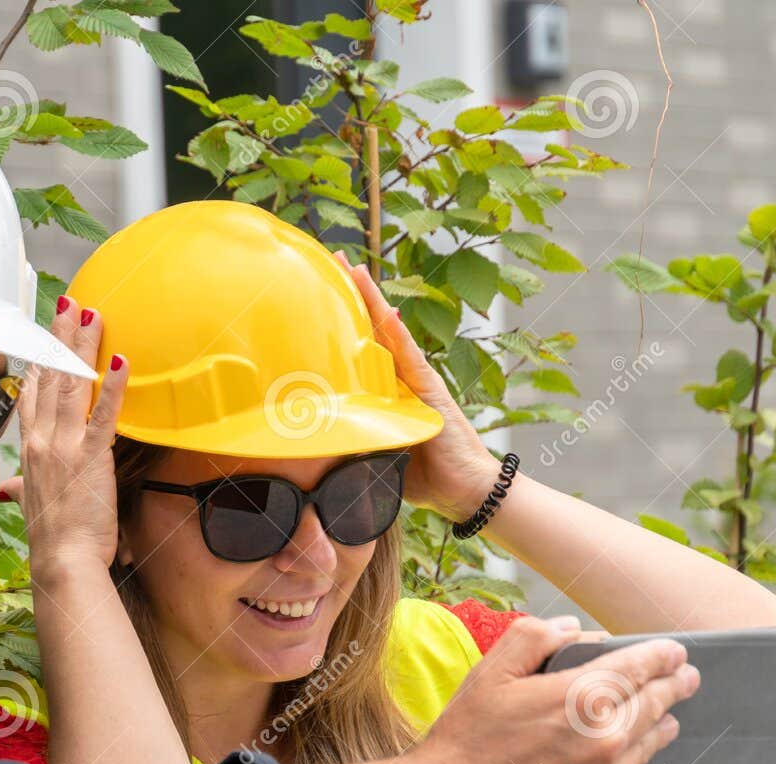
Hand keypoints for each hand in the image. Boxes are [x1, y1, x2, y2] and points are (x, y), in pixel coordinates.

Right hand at [5, 298, 128, 577]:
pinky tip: (121, 360)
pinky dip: (113, 386)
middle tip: (70, 305)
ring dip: (84, 347)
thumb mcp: (29, 505)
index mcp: (30, 449)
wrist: (62, 561)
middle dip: (60, 338)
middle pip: (51, 378)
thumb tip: (6, 489)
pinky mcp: (92, 458)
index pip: (31, 394)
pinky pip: (104, 414)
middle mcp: (43, 441)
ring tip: (92, 316)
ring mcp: (66, 447)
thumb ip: (19, 488)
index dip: (38, 360)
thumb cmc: (50, 538)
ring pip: (74, 386)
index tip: (43, 334)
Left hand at [334, 251, 499, 521]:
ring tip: (353, 268)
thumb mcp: (375, 455)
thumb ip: (352, 442)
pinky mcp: (430, 392)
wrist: (464, 491)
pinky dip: (398, 335)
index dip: (342, 319)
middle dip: (354, 294)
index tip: (319, 291)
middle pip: (373, 328)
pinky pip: (410, 358)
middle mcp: (402, 378)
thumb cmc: (424, 478)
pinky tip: (386, 311)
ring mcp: (418, 381)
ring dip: (372, 300)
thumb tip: (311, 443)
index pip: (360, 347)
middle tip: (331, 259)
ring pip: (389, 332)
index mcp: (386, 391)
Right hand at [417, 615, 699, 763]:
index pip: (641, 667)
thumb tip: (574, 628)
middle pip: (655, 706)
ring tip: (667, 718)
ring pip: (648, 745)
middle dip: (673, 687)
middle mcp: (608, 740)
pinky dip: (629, 763)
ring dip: (660, 725)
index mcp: (584, 697)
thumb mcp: (490, 672)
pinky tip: (620, 760)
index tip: (676, 652)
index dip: (662, 656)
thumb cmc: (465, 739)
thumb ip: (535, 637)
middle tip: (686, 678)